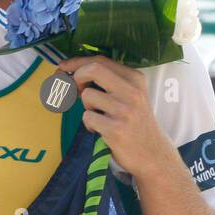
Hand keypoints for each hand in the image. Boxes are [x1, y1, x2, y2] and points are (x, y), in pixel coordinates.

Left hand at [58, 55, 177, 179]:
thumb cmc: (134, 122)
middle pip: (92, 70)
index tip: (62, 67)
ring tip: (100, 117)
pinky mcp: (116, 129)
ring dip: (86, 108)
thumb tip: (70, 71)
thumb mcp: (129, 96)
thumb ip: (107, 81)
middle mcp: (132, 91)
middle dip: (76, 77)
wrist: (153, 153)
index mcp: (135, 79)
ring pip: (87, 96)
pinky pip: (87, 118)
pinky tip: (102, 130)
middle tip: (75, 90)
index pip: (100, 60)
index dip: (76, 62)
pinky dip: (89, 125)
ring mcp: (125, 110)